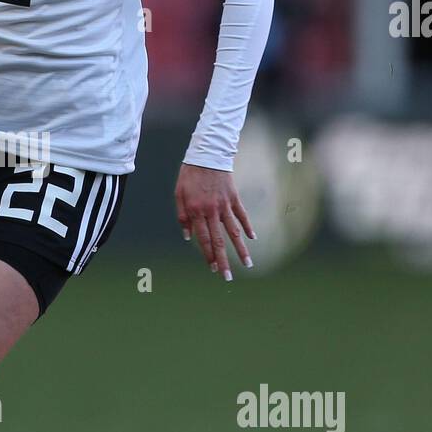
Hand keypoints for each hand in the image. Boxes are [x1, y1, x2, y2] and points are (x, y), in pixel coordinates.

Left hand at [174, 162, 255, 281]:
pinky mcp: (234, 198)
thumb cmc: (189, 175)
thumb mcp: (179, 194)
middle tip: (227, 276)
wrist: (206, 155)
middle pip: (219, 241)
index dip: (208, 255)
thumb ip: (183, 217)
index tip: (212, 268)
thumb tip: (188, 237)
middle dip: (223, 261)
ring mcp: (224, 205)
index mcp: (196, 212)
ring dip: (241, 249)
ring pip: (233, 232)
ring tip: (247, 264)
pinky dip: (247, 227)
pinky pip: (242, 215)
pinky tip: (253, 238)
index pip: (203, 239)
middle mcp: (211, 211)